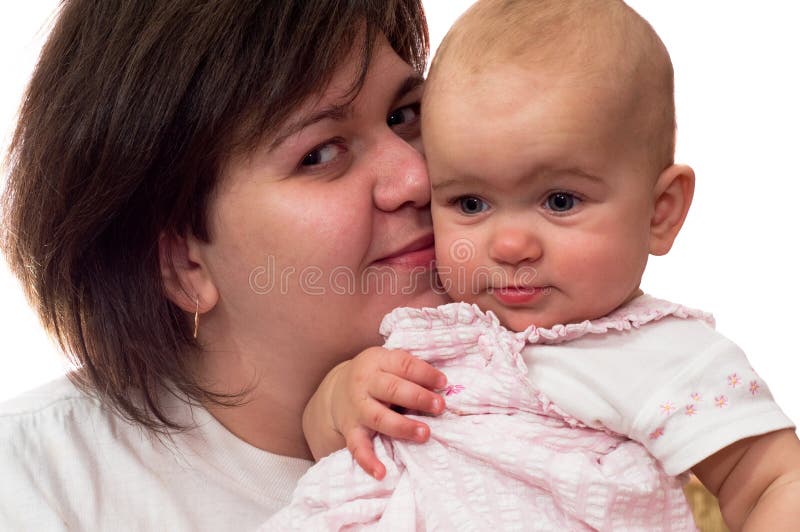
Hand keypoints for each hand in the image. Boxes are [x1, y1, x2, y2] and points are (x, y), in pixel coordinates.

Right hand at [303, 346, 446, 479]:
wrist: (336, 390)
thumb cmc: (376, 376)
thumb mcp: (388, 362)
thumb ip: (410, 370)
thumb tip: (441, 385)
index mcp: (378, 361)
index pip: (403, 364)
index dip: (424, 373)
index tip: (443, 383)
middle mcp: (365, 383)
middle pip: (392, 389)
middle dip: (417, 398)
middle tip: (440, 406)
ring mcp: (357, 408)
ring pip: (379, 418)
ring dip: (403, 427)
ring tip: (425, 433)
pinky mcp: (350, 430)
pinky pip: (357, 447)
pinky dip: (368, 461)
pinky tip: (382, 473)